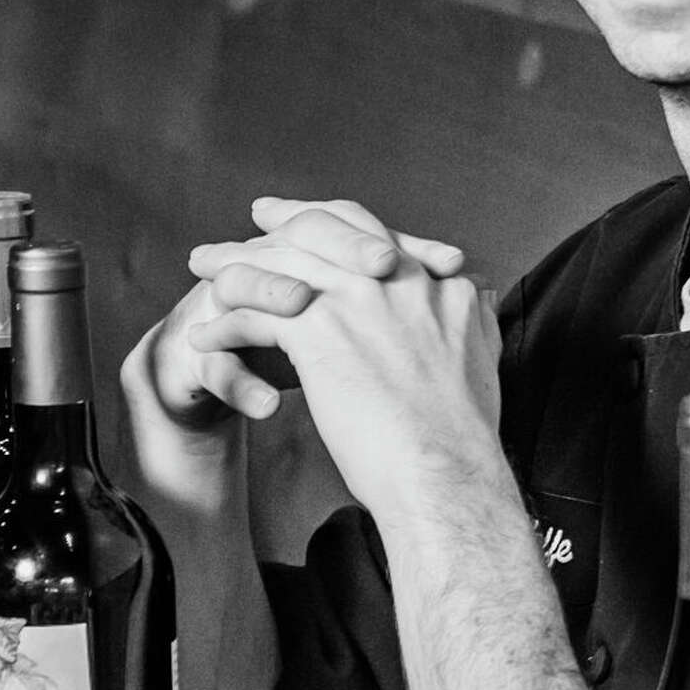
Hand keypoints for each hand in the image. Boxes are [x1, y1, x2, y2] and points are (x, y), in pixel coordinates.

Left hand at [181, 197, 501, 521]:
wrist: (448, 474)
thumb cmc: (460, 440)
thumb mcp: (483, 358)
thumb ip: (470, 318)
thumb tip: (472, 295)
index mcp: (441, 285)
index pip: (379, 234)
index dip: (340, 222)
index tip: (315, 218)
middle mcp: (402, 279)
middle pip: (329, 228)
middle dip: (286, 218)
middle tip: (257, 215)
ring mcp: (361, 300)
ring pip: (284, 262)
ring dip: (236, 263)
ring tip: (206, 268)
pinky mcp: (321, 332)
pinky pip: (256, 314)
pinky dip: (226, 323)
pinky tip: (208, 337)